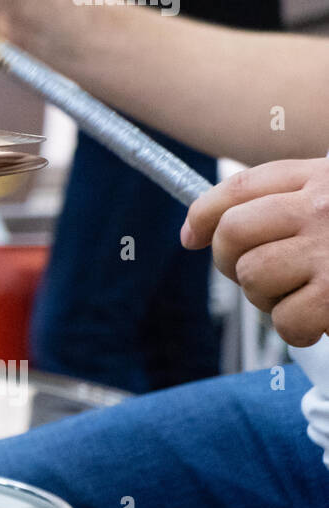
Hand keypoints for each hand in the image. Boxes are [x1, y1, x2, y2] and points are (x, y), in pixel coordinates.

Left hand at [182, 159, 328, 346]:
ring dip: (267, 299)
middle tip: (256, 279)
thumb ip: (293, 199)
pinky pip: (287, 319)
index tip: (191, 237)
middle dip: (230, 262)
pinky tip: (320, 325)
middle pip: (233, 232)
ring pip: (253, 277)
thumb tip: (204, 231)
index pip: (238, 188)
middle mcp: (323, 207)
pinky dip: (296, 330)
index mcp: (323, 177)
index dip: (203, 215)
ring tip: (299, 300)